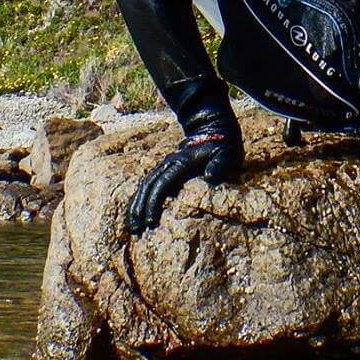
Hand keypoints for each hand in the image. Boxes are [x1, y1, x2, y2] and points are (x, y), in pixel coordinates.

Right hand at [127, 128, 242, 233]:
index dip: (154, 203)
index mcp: (181, 163)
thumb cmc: (222, 146)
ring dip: (136, 205)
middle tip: (137, 230)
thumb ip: (219, 164)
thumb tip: (210, 177)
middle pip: (148, 187)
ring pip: (144, 185)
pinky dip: (139, 198)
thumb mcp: (226, 154)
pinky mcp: (164, 168)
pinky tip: (135, 213)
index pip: (162, 184)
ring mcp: (164, 165)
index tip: (150, 222)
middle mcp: (168, 163)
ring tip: (132, 227)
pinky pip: (146, 184)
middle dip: (140, 209)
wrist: (213, 129)